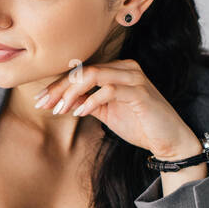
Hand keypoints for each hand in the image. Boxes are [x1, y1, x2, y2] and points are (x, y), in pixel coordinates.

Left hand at [34, 58, 201, 159]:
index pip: (81, 72)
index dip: (58, 86)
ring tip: (60, 110)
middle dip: (60, 88)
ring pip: (94, 75)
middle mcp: (125, 67)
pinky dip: (91, 100)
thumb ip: (87, 101)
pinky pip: (109, 89)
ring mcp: (134, 77)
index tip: (40, 101)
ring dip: (72, 93)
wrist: (168, 140)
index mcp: (116, 70)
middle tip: (43, 104)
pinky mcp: (140, 91)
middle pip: (84, 70)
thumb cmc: (138, 124)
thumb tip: (61, 100)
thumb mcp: (106, 112)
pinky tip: (79, 112)